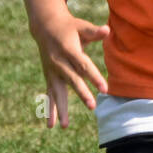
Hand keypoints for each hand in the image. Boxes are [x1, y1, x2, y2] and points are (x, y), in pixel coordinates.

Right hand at [30, 12, 109, 127]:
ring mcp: (52, 72)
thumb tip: (107, 30)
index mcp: (68, 50)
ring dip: (61, 109)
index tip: (105, 89)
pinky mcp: (49, 78)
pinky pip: (50, 96)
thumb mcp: (81, 26)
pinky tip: (51, 126)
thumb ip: (94, 32)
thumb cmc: (69, 27)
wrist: (45, 26)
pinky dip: (50, 110)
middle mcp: (59, 63)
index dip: (94, 77)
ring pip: (57, 93)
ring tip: (65, 126)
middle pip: (72, 81)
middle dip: (82, 94)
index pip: (83, 65)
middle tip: (92, 106)